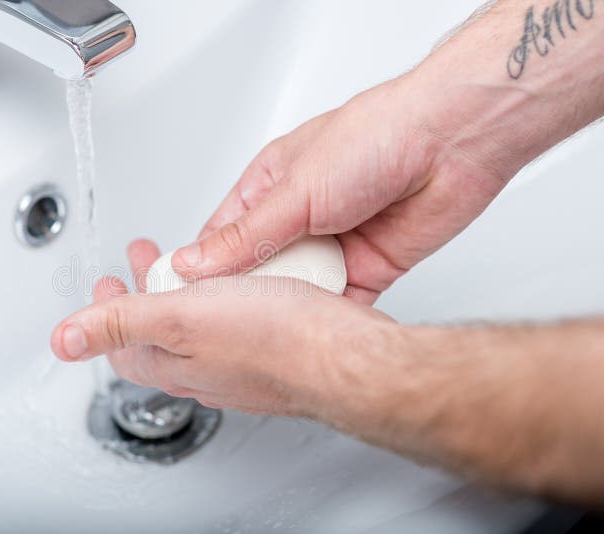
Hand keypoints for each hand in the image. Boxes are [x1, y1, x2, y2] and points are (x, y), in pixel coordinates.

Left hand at [50, 239, 400, 420]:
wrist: (345, 356)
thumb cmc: (274, 337)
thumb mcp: (179, 318)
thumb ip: (119, 324)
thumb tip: (62, 341)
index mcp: (174, 362)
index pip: (122, 340)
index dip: (106, 308)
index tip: (106, 279)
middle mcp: (205, 371)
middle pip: (159, 333)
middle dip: (146, 290)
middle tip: (144, 260)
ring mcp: (240, 366)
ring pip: (200, 331)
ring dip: (187, 294)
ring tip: (192, 265)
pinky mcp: (274, 355)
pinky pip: (237, 328)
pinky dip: (225, 301)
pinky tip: (243, 285)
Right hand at [170, 75, 507, 303]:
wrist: (453, 144)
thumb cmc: (376, 137)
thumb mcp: (295, 190)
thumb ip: (245, 236)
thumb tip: (195, 261)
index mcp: (270, 187)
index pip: (221, 237)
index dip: (203, 271)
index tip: (188, 301)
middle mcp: (299, 217)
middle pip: (257, 271)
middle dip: (248, 295)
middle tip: (230, 324)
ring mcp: (333, 245)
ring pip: (296, 291)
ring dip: (289, 305)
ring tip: (271, 327)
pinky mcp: (366, 269)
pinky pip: (337, 303)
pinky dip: (328, 316)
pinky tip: (314, 327)